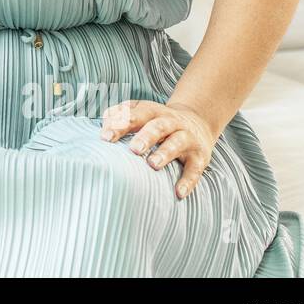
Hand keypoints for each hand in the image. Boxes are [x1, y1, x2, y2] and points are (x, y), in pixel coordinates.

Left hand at [99, 99, 216, 200]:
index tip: (106, 138)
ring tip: (153, 164)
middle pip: (158, 126)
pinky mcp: (200, 156)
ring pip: (177, 143)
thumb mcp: (141, 113)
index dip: (120, 125)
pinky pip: (195, 169)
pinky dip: (188, 181)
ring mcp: (187, 138)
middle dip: (146, 137)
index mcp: (152, 111)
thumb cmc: (157, 121)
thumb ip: (120, 117)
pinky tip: (178, 192)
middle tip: (133, 149)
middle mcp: (171, 122)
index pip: (135, 114)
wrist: (197, 122)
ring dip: (165, 153)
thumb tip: (103, 129)